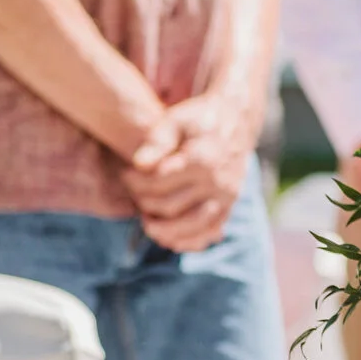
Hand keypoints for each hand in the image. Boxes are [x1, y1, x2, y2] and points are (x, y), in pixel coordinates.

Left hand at [126, 93, 254, 252]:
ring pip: (190, 227)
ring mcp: (226, 196)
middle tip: (133, 191)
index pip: (158, 183)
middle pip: (169, 207)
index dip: (134, 181)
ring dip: (163, 229)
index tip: (125, 172)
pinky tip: (167, 235)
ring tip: (146, 218)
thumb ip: (156, 141)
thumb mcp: (176, 120)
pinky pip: (208, 233)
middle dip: (143, 202)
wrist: (235, 119)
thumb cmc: (198, 119)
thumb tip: (137, 165)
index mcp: (202, 160)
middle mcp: (217, 182)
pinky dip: (187, 240)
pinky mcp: (229, 205)